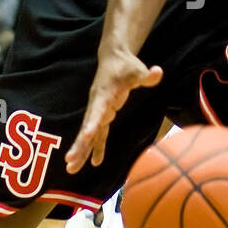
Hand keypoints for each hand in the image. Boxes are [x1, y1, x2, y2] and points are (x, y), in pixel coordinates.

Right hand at [66, 50, 162, 172]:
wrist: (113, 58)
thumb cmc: (126, 65)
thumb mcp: (138, 69)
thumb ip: (146, 75)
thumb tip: (158, 72)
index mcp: (104, 94)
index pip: (97, 110)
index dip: (92, 122)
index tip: (86, 135)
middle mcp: (97, 104)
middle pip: (87, 127)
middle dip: (79, 144)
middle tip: (70, 160)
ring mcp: (98, 110)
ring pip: (88, 134)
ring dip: (81, 151)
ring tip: (71, 169)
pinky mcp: (102, 114)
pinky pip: (98, 134)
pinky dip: (96, 148)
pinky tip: (95, 163)